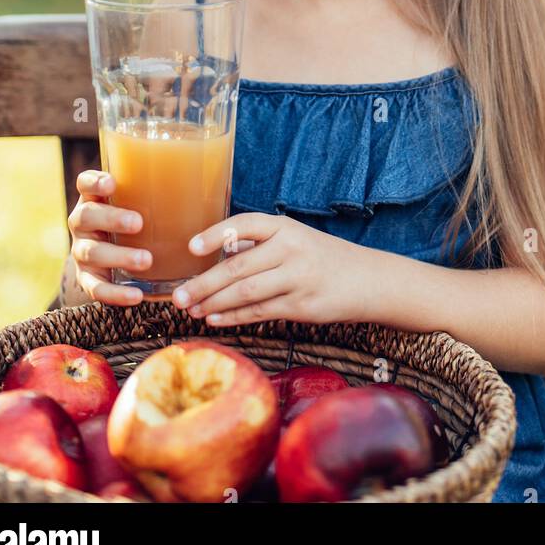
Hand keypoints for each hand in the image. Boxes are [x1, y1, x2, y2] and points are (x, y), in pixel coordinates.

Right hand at [67, 170, 151, 305]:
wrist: (111, 257)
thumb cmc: (138, 217)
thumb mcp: (142, 201)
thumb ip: (162, 190)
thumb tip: (214, 176)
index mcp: (95, 198)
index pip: (85, 183)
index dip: (94, 181)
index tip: (112, 182)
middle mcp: (83, 223)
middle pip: (86, 216)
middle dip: (111, 219)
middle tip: (139, 223)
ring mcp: (82, 251)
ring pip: (91, 252)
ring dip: (119, 256)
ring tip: (146, 260)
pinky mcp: (87, 279)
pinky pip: (96, 288)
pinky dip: (116, 294)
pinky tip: (136, 297)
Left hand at [170, 212, 373, 327]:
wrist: (366, 279)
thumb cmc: (321, 257)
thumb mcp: (294, 239)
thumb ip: (260, 245)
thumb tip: (215, 256)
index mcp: (285, 227)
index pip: (244, 225)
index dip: (216, 234)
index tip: (191, 247)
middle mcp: (291, 249)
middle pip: (238, 267)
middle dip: (203, 283)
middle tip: (178, 296)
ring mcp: (297, 278)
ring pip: (246, 293)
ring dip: (214, 304)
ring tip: (191, 310)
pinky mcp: (301, 305)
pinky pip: (260, 312)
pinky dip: (233, 317)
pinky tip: (214, 319)